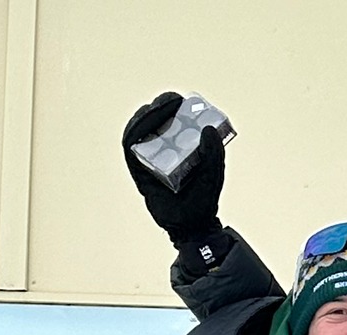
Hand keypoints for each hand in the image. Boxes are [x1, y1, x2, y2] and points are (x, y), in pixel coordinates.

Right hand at [123, 91, 226, 243]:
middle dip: (159, 108)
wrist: (193, 225)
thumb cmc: (205, 198)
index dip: (173, 106)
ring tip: (152, 109)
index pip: (174, 120)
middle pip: (156, 122)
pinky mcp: (139, 173)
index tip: (178, 98)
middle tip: (166, 101)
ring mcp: (150, 161)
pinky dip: (132, 137)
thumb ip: (215, 152)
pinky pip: (131, 151)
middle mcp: (164, 151)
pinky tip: (137, 129)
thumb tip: (209, 129)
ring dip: (144, 118)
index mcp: (182, 147)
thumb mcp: (214, 173)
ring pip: (140, 133)